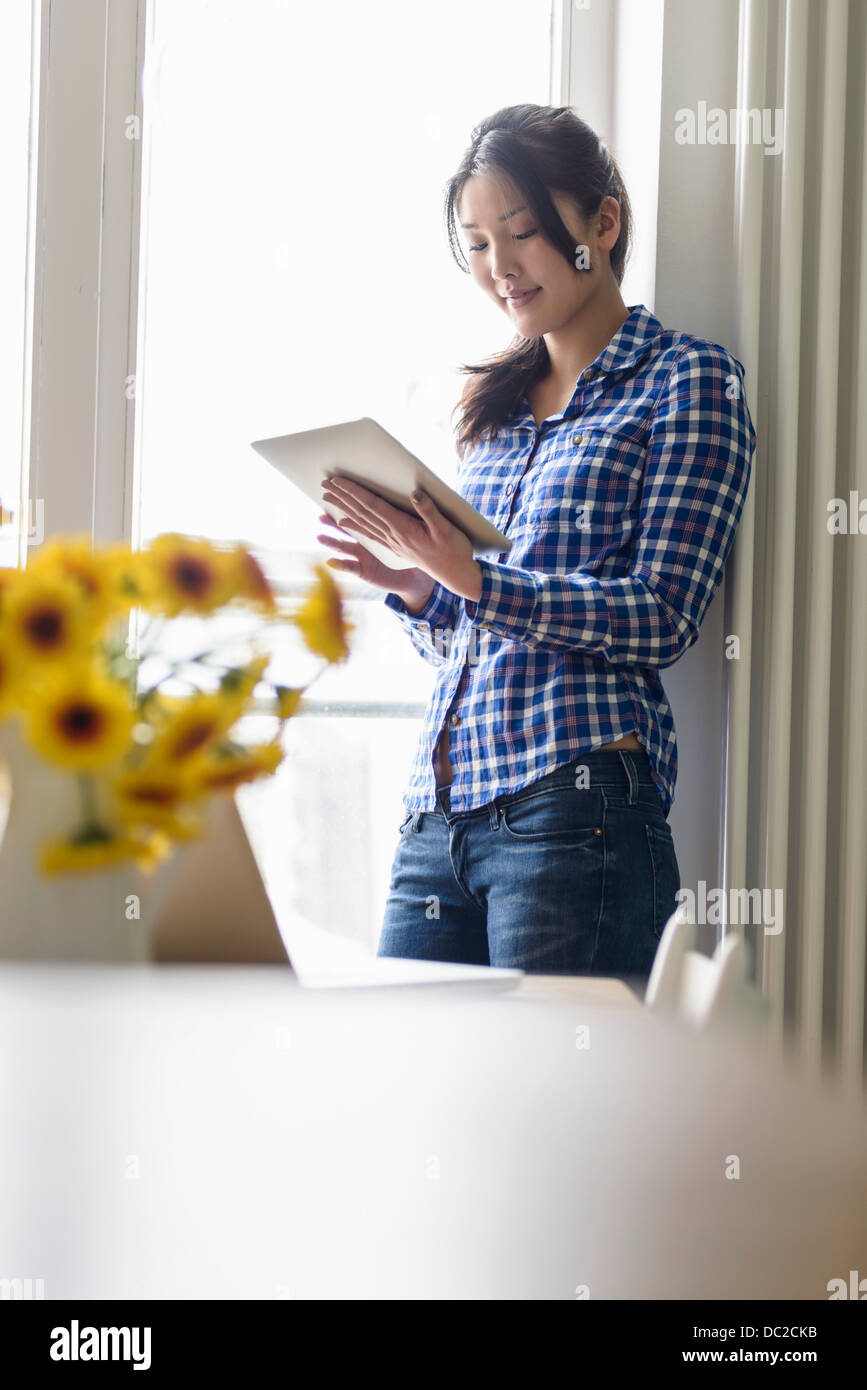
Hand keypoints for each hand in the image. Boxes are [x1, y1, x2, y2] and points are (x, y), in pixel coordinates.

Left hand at [318, 476, 482, 600]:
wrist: (456, 575)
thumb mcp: (446, 529)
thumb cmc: (454, 551)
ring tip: (326, 499)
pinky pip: (369, 534)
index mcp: (403, 529)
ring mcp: (392, 543)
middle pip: (362, 514)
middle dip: (342, 498)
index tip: (339, 481)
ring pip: (362, 523)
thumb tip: (415, 493)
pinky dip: (355, 526)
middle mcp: (393, 537)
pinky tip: (344, 521)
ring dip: (343, 510)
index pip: (373, 507)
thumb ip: (429, 511)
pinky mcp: (395, 547)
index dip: (355, 493)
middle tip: (324, 484)